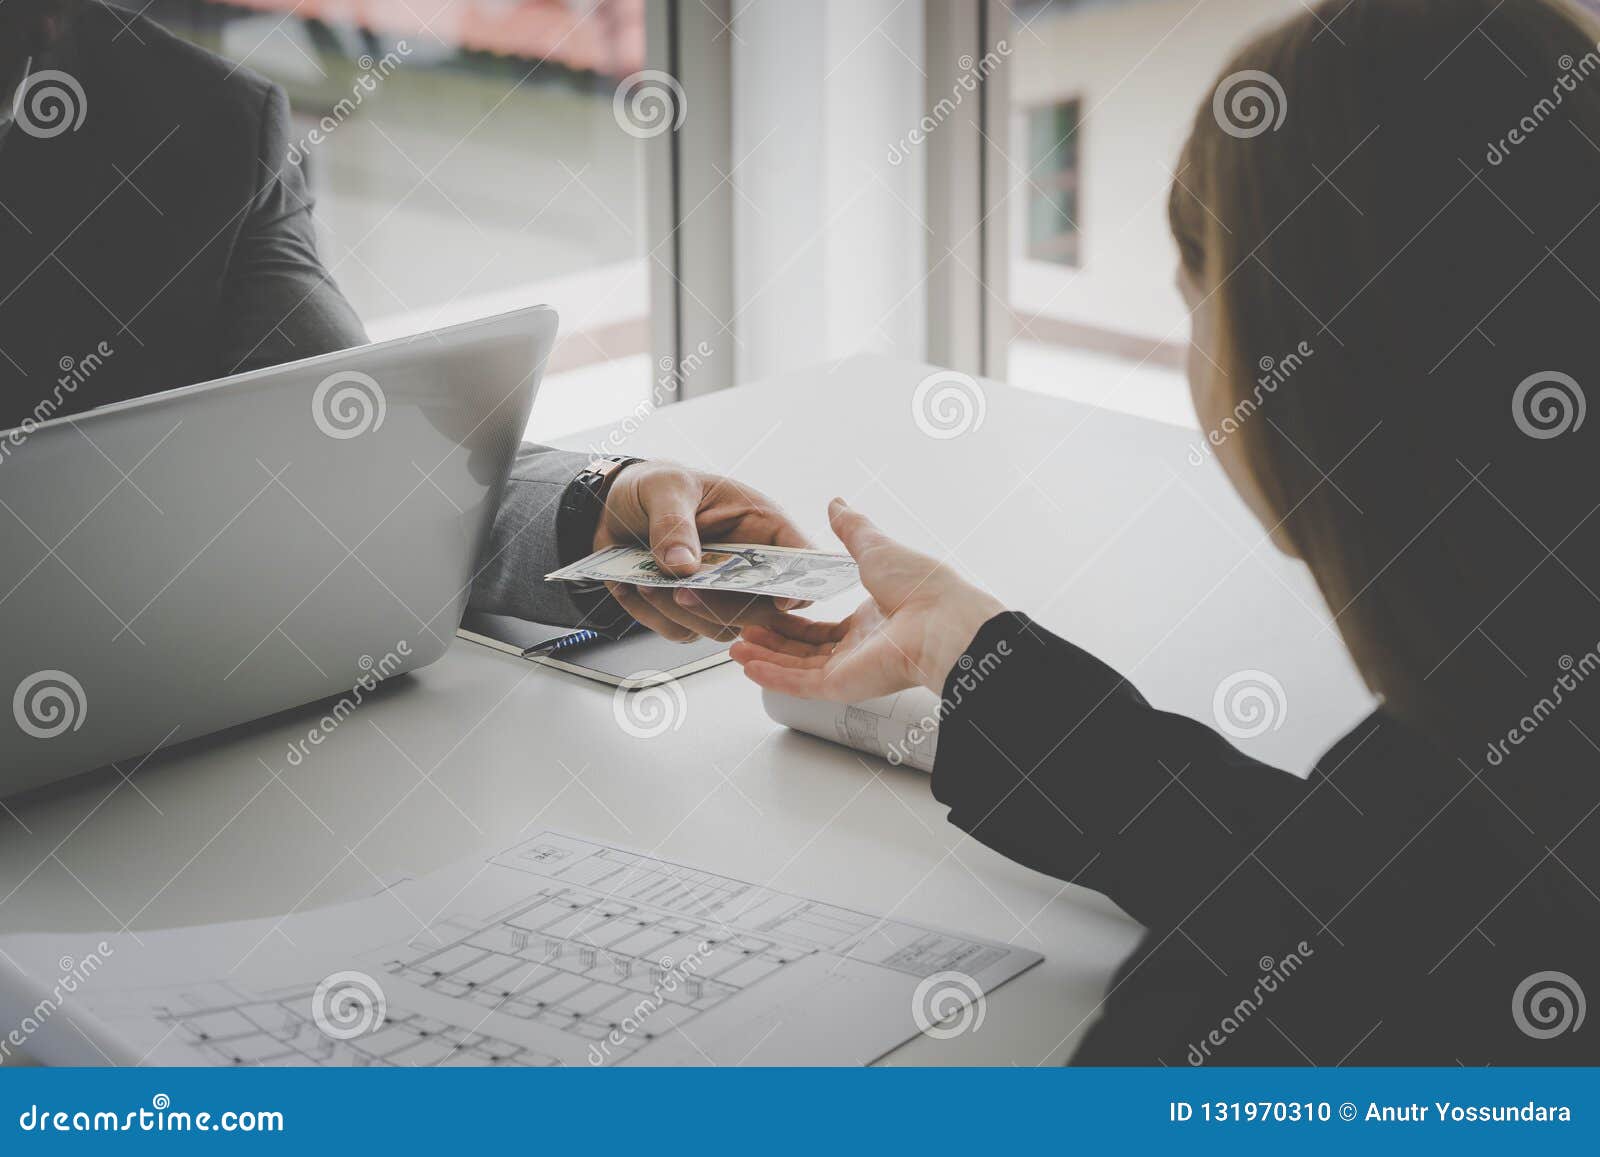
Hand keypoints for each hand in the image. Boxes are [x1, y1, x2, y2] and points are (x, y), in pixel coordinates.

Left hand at [595, 461, 809, 641]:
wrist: (616, 506)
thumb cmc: (656, 486)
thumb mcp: (665, 486)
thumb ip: (674, 521)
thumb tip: (683, 565)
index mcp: (761, 525)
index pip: (801, 560)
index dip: (801, 584)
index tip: (780, 599)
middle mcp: (748, 565)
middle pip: (765, 609)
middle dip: (724, 608)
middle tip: (681, 592)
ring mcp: (722, 594)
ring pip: (722, 628)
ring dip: (681, 614)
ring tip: (646, 584)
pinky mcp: (691, 612)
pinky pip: (682, 632)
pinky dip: (654, 617)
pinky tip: (636, 588)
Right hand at [730, 498, 1004, 699]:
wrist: (942, 619)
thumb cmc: (921, 585)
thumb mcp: (875, 547)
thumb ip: (851, 530)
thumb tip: (836, 503)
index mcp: (870, 620)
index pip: (821, 628)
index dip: (791, 620)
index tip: (766, 610)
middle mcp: (860, 648)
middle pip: (804, 650)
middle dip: (770, 642)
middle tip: (741, 630)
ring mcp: (850, 670)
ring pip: (796, 668)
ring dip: (765, 658)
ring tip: (734, 647)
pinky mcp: (844, 685)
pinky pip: (801, 684)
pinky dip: (773, 676)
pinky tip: (747, 666)